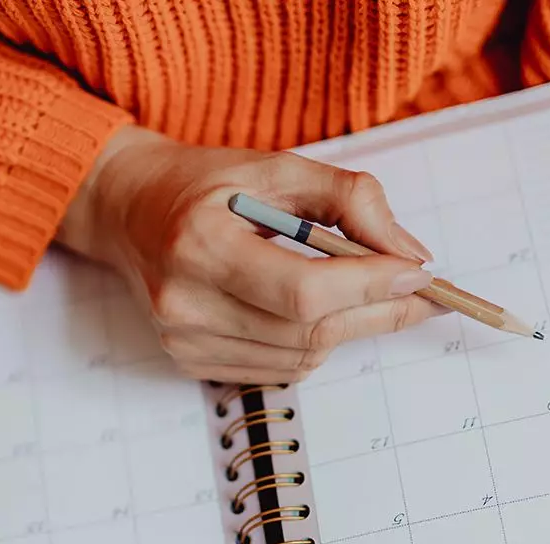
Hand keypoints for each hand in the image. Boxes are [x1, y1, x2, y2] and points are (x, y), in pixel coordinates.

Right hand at [56, 125, 444, 383]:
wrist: (130, 210)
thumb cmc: (207, 184)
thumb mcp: (278, 167)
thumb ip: (350, 199)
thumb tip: (411, 255)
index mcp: (198, 243)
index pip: (303, 290)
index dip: (370, 286)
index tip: (420, 272)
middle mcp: (184, 302)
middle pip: (308, 331)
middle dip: (376, 311)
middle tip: (419, 291)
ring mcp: (183, 341)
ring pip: (302, 357)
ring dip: (348, 327)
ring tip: (366, 293)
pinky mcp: (189, 362)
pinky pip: (280, 369)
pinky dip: (313, 343)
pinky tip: (314, 312)